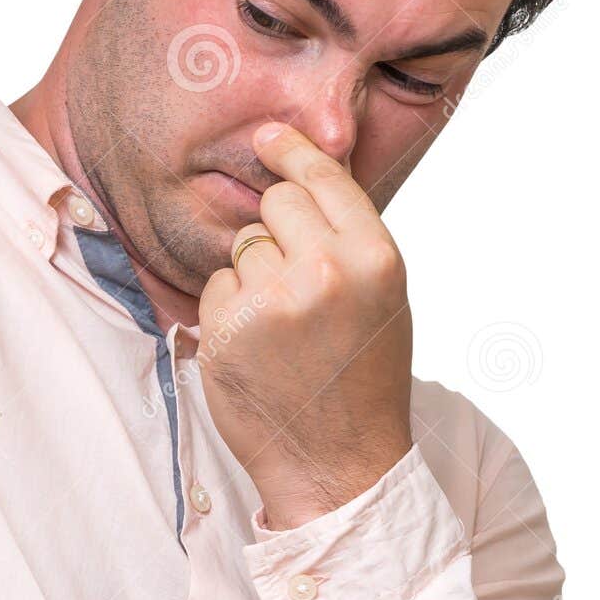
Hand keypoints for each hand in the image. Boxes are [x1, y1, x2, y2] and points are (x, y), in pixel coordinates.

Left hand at [196, 123, 414, 527]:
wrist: (341, 463)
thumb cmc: (363, 377)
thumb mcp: (384, 297)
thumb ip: (349, 238)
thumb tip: (303, 176)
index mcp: (376, 257)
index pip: (324, 177)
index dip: (291, 152)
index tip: (268, 135)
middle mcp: (326, 270)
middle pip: (276, 201)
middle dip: (277, 228)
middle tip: (295, 280)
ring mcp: (273, 299)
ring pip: (243, 244)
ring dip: (253, 274)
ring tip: (282, 326)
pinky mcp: (228, 327)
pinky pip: (215, 285)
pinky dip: (227, 309)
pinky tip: (256, 346)